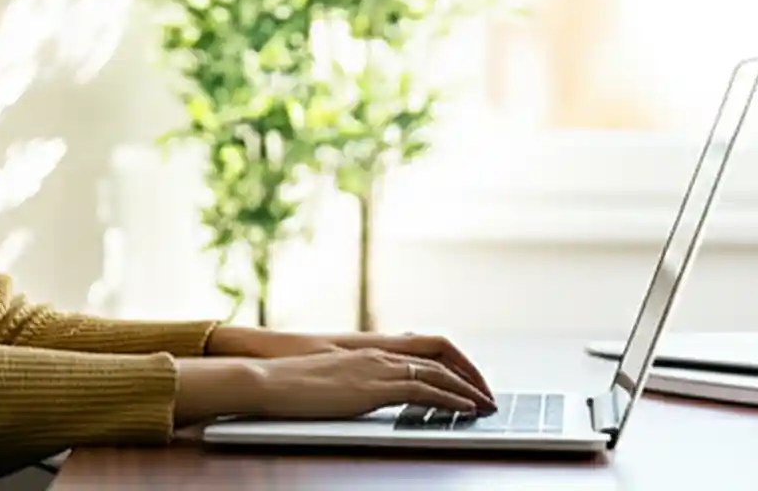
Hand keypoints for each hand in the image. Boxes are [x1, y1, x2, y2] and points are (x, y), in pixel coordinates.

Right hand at [248, 347, 495, 417]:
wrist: (270, 377)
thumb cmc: (292, 381)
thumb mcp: (331, 375)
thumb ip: (355, 377)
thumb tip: (367, 391)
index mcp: (372, 348)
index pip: (426, 347)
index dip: (452, 362)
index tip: (467, 380)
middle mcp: (380, 353)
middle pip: (440, 356)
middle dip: (469, 375)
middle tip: (487, 394)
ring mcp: (378, 368)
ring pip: (438, 373)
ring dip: (466, 389)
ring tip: (485, 405)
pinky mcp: (374, 387)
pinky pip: (424, 391)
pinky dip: (449, 399)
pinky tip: (464, 410)